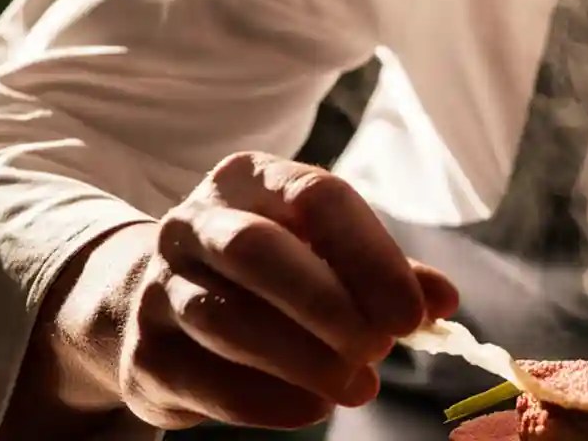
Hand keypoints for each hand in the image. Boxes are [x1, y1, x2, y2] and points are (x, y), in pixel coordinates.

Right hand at [65, 152, 457, 430]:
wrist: (150, 302)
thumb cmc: (268, 272)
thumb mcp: (325, 253)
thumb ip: (387, 274)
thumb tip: (444, 301)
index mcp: (251, 180)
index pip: (316, 196)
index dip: (371, 255)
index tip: (413, 313)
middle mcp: (195, 223)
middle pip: (257, 252)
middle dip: (327, 304)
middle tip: (380, 349)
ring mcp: (160, 287)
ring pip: (227, 320)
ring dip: (304, 360)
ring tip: (358, 387)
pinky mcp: (144, 354)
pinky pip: (206, 380)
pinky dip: (268, 401)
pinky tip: (312, 407)